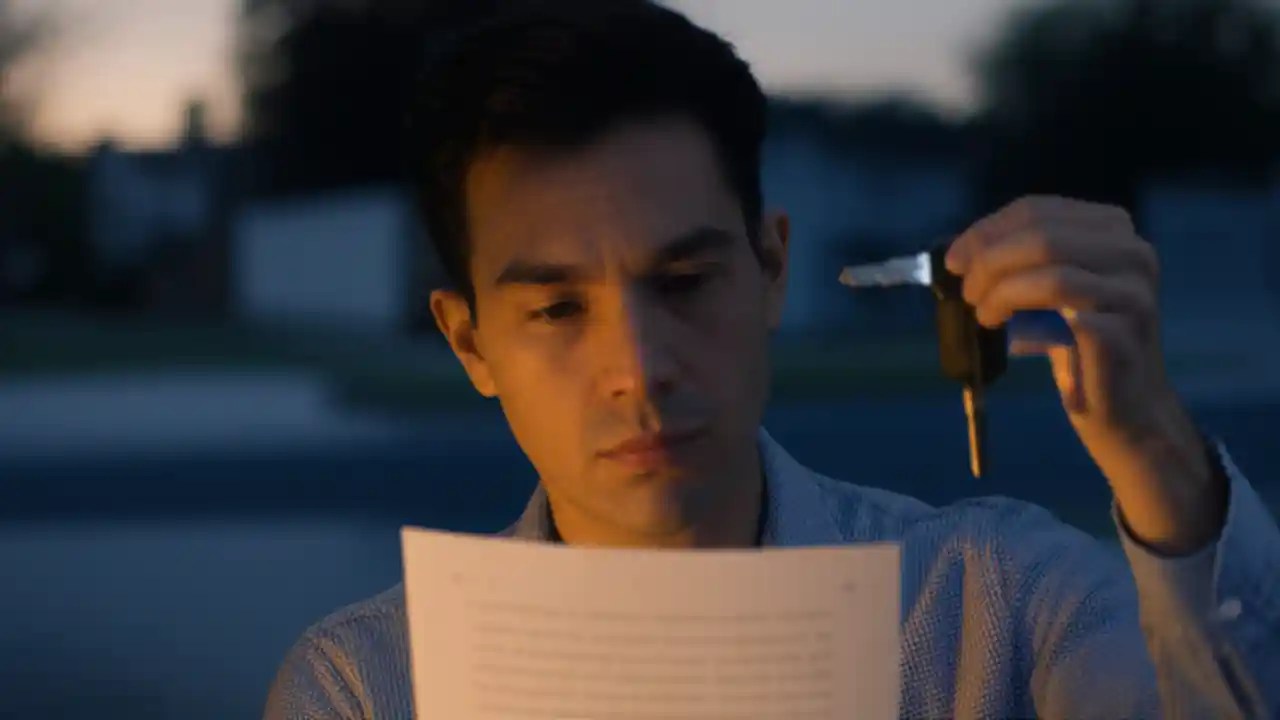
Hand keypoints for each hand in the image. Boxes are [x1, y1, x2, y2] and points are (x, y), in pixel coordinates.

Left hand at [946, 195, 1224, 553]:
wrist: (1124, 411)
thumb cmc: (1079, 348)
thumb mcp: (1049, 292)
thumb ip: (1019, 261)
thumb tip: (962, 251)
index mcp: (1113, 231)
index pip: (1038, 210)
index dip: (987, 231)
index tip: (955, 260)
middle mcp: (1133, 254)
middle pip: (1042, 236)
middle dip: (990, 263)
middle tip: (967, 292)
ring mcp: (1134, 294)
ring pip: (1052, 274)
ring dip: (1002, 294)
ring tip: (985, 315)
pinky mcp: (1124, 334)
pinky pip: (1062, 319)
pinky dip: (1026, 326)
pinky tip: (1014, 339)